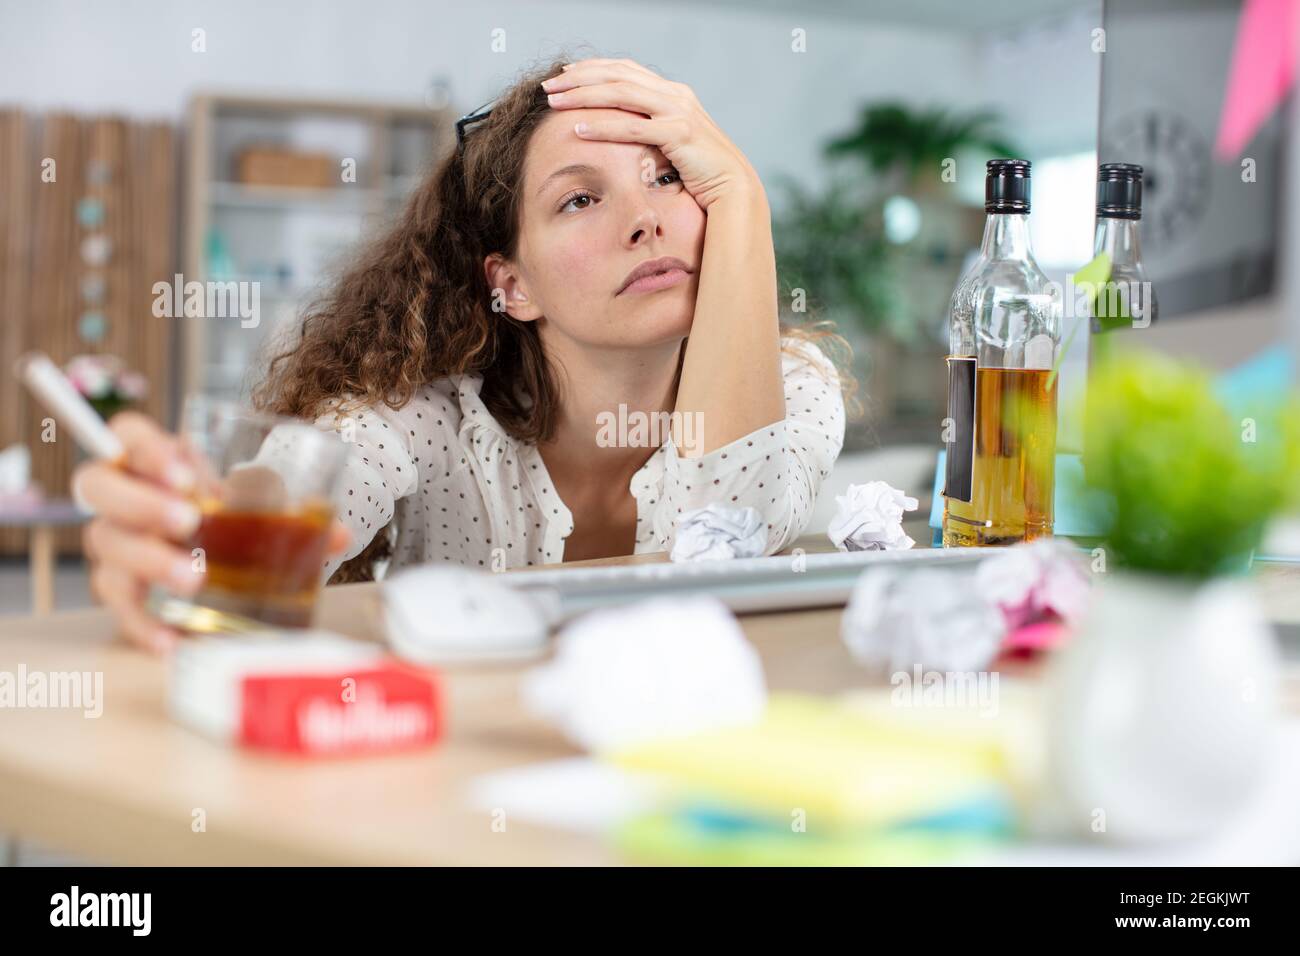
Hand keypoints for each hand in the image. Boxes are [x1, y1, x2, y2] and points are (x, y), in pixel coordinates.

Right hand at [73, 411, 349, 653]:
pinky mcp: (121, 588)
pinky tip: (172, 640)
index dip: (145, 448)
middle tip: (189, 522)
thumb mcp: (257, 505)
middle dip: (140, 502)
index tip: (185, 474)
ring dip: (148, 562)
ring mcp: (115, 541)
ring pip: (107, 545)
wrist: (216, 554)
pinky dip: (144, 625)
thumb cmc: (229, 516)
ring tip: (194, 580)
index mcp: (153, 460)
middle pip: (99, 486)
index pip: (126, 433)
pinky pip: (120, 606)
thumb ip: (291, 511)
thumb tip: (339, 534)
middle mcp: (122, 496)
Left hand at [541, 58, 763, 211]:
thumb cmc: (701, 172)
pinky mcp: (678, 134)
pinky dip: (602, 126)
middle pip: (617, 76)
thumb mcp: (673, 142)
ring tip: (554, 101)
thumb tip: (622, 131)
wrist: (733, 187)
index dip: (592, 68)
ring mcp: (678, 111)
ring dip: (583, 96)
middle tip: (549, 85)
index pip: (625, 69)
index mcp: (673, 92)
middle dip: (578, 78)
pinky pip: (632, 127)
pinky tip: (578, 128)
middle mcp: (675, 94)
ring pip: (620, 94)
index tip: (564, 75)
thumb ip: (651, 129)